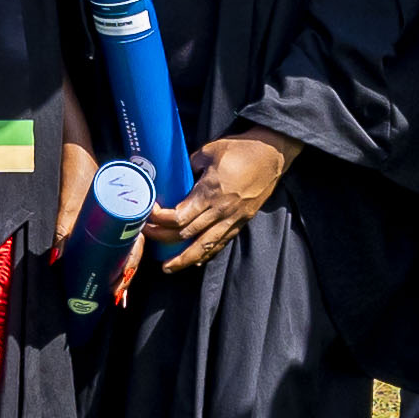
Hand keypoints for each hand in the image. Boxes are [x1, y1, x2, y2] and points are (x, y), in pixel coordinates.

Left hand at [150, 129, 291, 273]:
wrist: (271, 155)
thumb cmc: (240, 149)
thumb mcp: (209, 151)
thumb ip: (190, 165)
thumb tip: (177, 174)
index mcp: (210, 192)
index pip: (179, 216)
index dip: (160, 219)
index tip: (148, 215)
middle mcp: (220, 210)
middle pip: (186, 235)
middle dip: (163, 238)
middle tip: (147, 236)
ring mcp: (232, 219)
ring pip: (204, 247)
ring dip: (184, 259)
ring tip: (167, 267)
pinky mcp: (241, 222)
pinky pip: (221, 243)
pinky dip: (206, 254)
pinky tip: (195, 261)